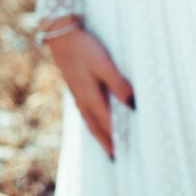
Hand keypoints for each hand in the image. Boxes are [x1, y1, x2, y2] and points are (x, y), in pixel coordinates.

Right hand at [46, 20, 133, 159]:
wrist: (62, 37)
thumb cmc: (85, 49)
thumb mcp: (104, 64)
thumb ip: (119, 85)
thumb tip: (133, 105)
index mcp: (92, 98)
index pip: (108, 125)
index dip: (117, 139)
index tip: (127, 154)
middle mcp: (84, 101)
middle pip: (97, 129)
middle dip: (107, 144)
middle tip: (117, 158)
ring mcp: (78, 95)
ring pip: (90, 122)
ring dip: (99, 135)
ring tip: (107, 147)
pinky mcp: (76, 88)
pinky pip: (86, 113)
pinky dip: (92, 123)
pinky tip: (95, 121)